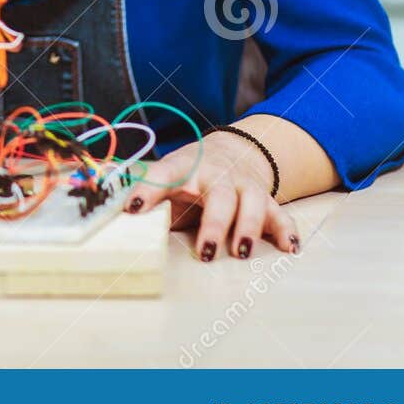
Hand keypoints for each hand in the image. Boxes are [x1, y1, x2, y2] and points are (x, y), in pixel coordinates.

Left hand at [122, 132, 300, 261]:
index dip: (147, 190)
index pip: (163, 174)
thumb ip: (145, 198)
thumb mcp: (165, 179)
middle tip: (207, 252)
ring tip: (242, 252)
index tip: (133, 208)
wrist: (231, 150)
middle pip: (220, 196)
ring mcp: (245, 185)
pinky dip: (287, 230)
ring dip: (249, 227)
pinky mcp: (266, 199)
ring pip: (254, 203)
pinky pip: (281, 213)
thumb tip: (113, 218)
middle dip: (214, 224)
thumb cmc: (189, 175)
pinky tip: (291, 249)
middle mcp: (218, 174)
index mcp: (183, 167)